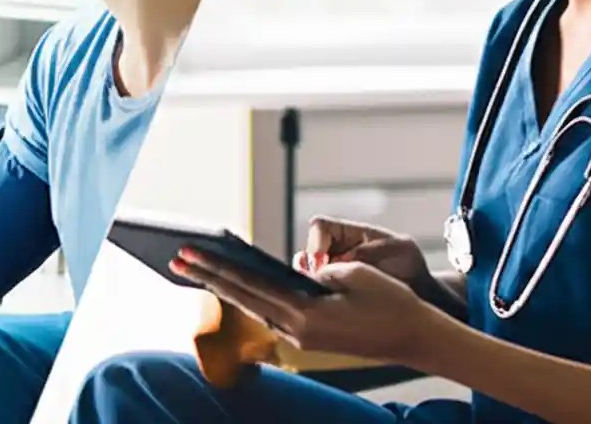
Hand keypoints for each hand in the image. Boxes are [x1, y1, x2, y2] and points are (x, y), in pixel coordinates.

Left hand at [173, 249, 434, 364]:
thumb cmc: (390, 301)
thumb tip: (294, 274)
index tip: (189, 253)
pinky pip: (271, 312)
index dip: (216, 266)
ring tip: (196, 268)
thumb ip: (317, 273)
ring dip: (225, 287)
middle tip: (175, 258)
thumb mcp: (354, 275)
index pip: (249, 285)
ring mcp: (300, 337)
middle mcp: (296, 330)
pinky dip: (249, 297)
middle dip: (207, 276)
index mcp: (305, 314)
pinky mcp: (308, 338)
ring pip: (253, 306)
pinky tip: (235, 284)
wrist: (415, 337)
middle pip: (241, 297)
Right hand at [294, 216, 435, 295]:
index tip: (322, 262)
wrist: (420, 296)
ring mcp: (331, 273)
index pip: (319, 227)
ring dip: (309, 285)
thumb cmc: (411, 266)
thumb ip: (372, 249)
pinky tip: (326, 306)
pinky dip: (314, 299)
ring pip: (305, 274)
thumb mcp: (401, 249)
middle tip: (320, 285)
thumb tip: (344, 257)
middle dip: (309, 268)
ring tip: (322, 297)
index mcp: (348, 233)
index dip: (316, 242)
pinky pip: (313, 294)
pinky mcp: (332, 293)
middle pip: (306, 252)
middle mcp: (334, 251)